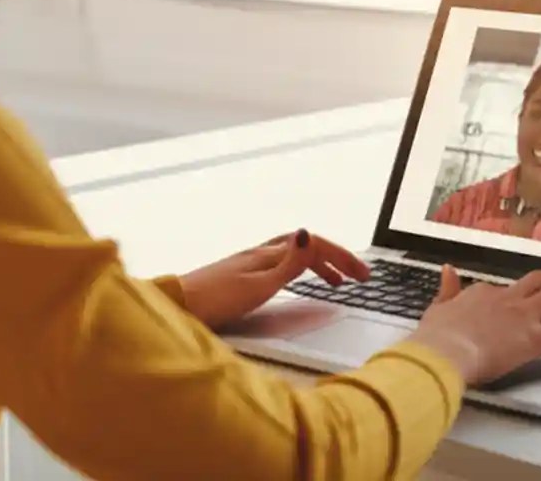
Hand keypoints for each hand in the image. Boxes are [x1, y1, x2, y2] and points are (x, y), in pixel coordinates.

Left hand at [178, 229, 368, 328]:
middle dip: (336, 258)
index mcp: (269, 254)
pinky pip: (282, 264)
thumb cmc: (215, 301)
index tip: (363, 275)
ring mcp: (251, 262)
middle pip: (307, 247)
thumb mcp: (258, 286)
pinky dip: (300, 269)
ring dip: (320, 264)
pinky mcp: (241, 274)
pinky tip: (297, 282)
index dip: (343, 258)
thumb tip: (309, 234)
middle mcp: (261, 253)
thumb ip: (287, 264)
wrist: (176, 307)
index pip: (315, 246)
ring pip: (295, 255)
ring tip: (335, 282)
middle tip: (358, 276)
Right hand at [407, 266, 540, 384]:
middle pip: (540, 280)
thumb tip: (448, 269)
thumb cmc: (436, 338)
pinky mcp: (537, 338)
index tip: (514, 316)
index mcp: (483, 293)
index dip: (514, 302)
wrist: (444, 353)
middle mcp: (508, 298)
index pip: (505, 290)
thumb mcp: (437, 309)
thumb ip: (446, 290)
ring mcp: (524, 316)